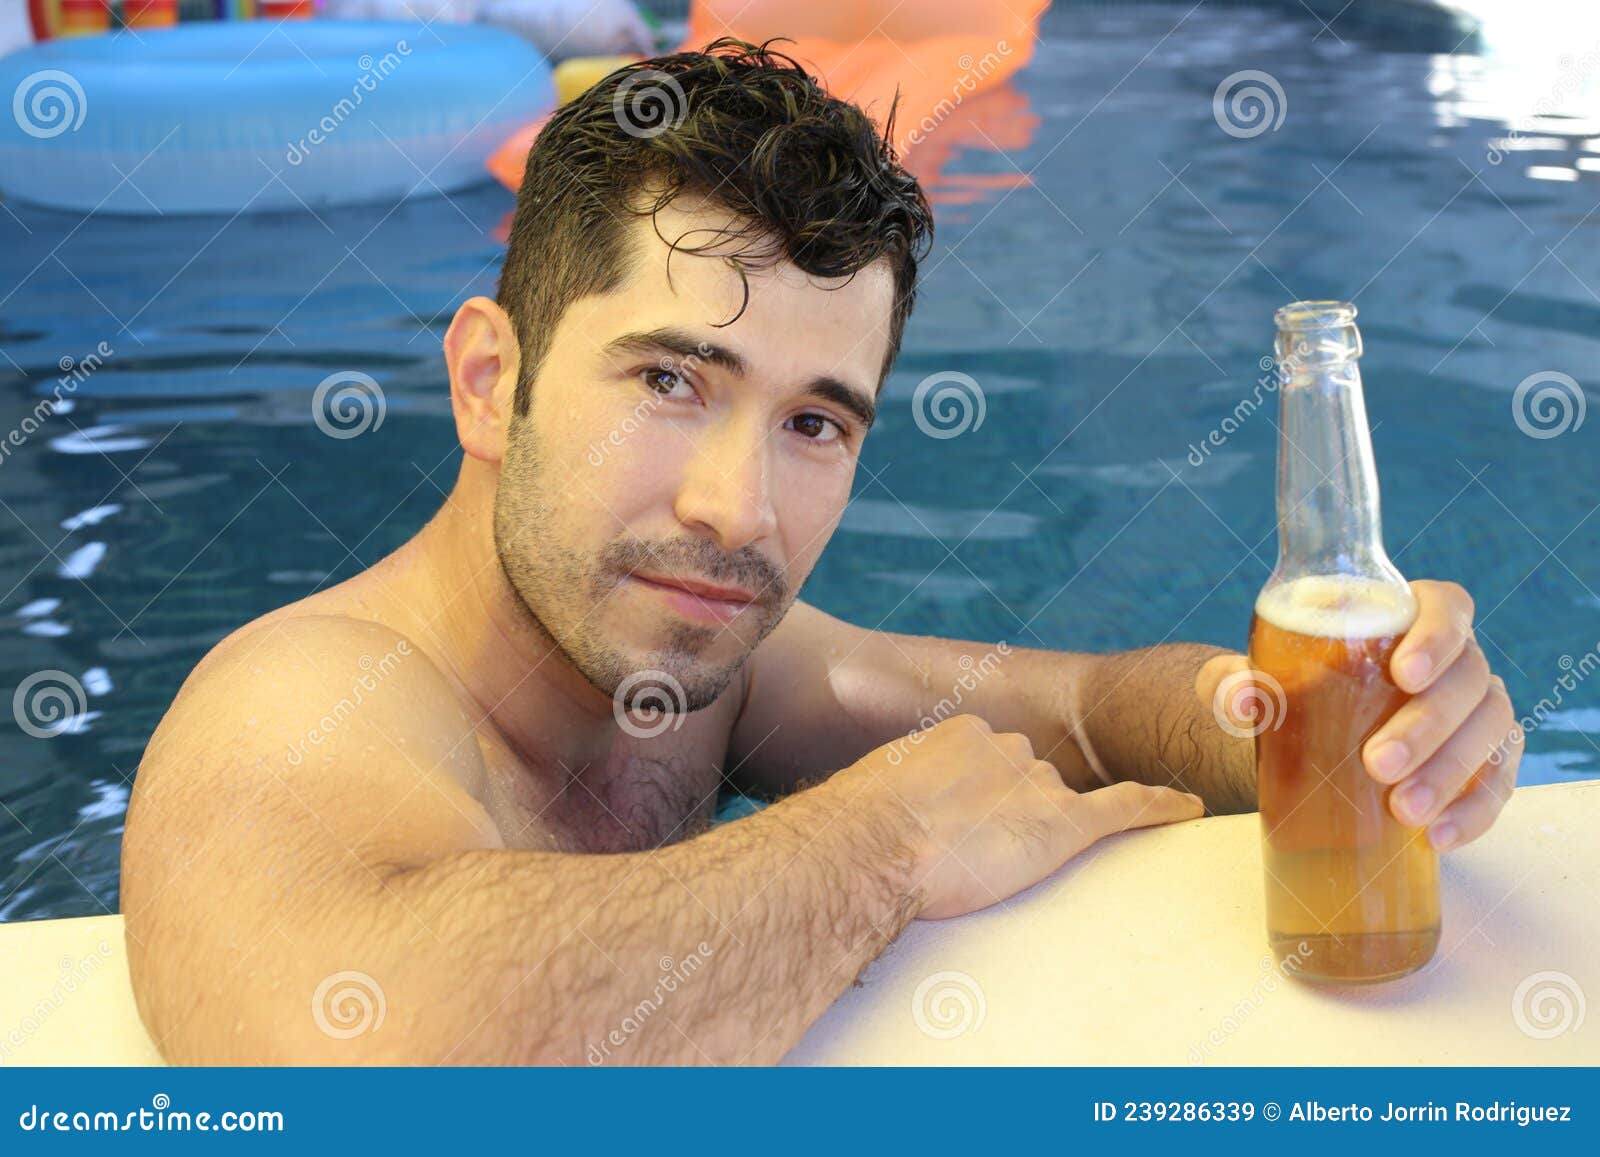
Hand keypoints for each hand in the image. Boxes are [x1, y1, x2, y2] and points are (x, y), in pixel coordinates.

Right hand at [842, 714, 1203, 919]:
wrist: (878, 846)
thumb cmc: (865, 826)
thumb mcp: (882, 787)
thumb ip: (911, 788)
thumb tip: (905, 812)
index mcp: (966, 733)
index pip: (991, 759)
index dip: (979, 794)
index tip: (959, 820)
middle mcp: (1009, 748)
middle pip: (1028, 778)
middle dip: (1010, 810)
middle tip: (968, 849)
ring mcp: (1037, 785)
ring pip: (1057, 803)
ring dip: (1038, 829)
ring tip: (992, 861)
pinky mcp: (1063, 825)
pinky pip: (1126, 808)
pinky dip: (1161, 807)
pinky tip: (1190, 810)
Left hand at [1195, 579, 1521, 851]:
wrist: (1292, 747)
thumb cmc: (1280, 695)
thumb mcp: (1243, 682)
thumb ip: (1229, 681)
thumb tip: (1243, 698)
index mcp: (1407, 617)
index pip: (1446, 607)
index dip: (1437, 635)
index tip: (1404, 673)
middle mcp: (1454, 660)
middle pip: (1468, 679)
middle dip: (1429, 724)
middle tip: (1378, 764)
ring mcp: (1474, 712)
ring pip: (1490, 731)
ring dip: (1451, 774)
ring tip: (1404, 812)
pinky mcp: (1481, 764)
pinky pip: (1496, 784)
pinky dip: (1475, 812)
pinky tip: (1438, 838)